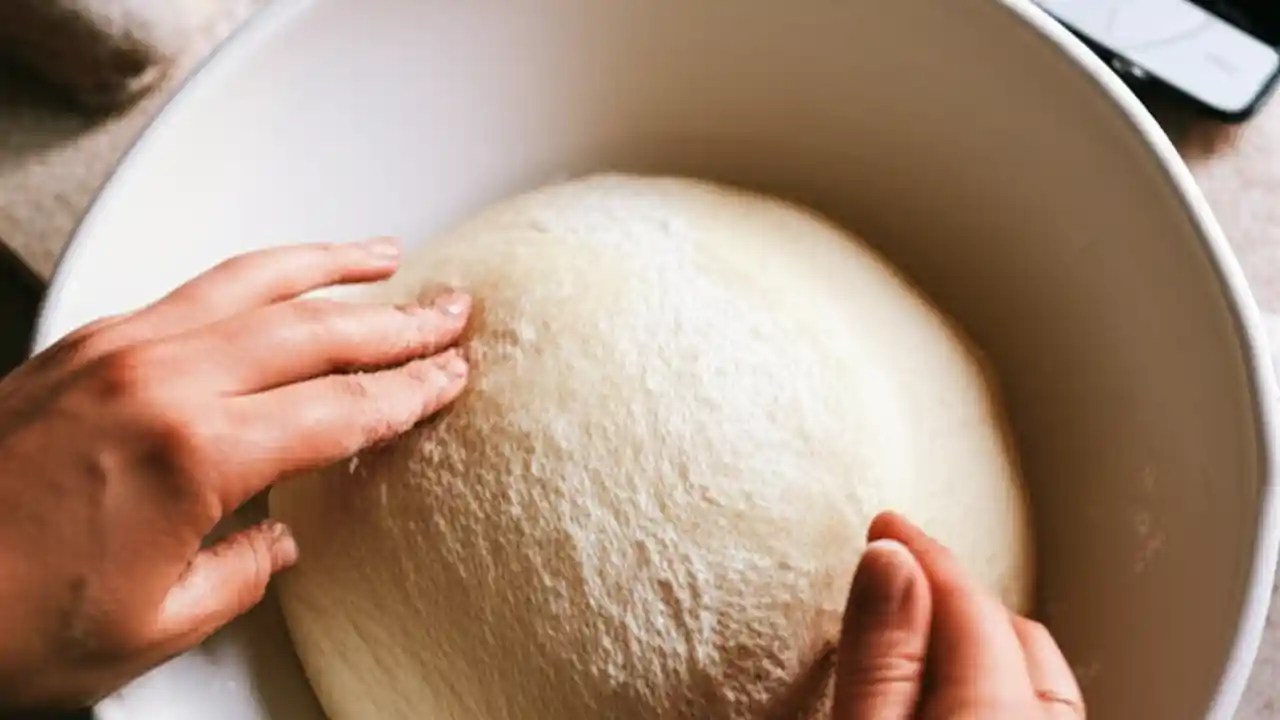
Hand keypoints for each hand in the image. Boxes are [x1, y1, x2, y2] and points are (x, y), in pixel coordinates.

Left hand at [0, 238, 471, 710]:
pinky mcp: (82, 344)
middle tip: (452, 311)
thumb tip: (276, 537)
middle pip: (314, 333)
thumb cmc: (4, 617)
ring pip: (253, 285)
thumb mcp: (153, 626)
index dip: (408, 393)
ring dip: (330, 269)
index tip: (451, 377)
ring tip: (384, 255)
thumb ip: (240, 573)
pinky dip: (253, 275)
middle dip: (397, 323)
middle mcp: (161, 381)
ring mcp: (117, 350)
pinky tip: (276, 279)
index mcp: (194, 453)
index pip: (340, 410)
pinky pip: (192, 288)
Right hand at [833, 512, 1083, 718]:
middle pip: (1014, 633)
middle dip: (956, 598)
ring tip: (924, 637)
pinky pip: (1036, 714)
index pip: (969, 599)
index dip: (921, 552)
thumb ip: (880, 655)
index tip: (885, 528)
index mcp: (1001, 711)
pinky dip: (998, 688)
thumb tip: (891, 560)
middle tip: (897, 577)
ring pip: (1035, 679)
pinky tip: (952, 699)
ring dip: (983, 645)